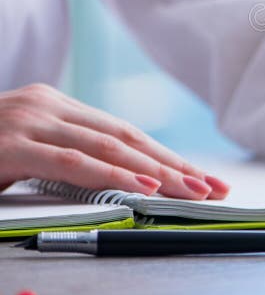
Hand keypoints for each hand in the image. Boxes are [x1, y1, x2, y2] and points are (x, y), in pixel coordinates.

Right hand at [0, 83, 229, 198]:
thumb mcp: (25, 153)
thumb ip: (66, 159)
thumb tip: (124, 182)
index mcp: (56, 106)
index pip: (126, 132)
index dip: (167, 155)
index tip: (202, 177)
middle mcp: (48, 104)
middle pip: (129, 136)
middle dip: (176, 164)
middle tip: (213, 187)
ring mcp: (29, 119)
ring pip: (110, 145)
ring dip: (158, 170)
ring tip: (193, 190)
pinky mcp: (10, 142)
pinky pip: (72, 161)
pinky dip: (113, 174)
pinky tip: (145, 187)